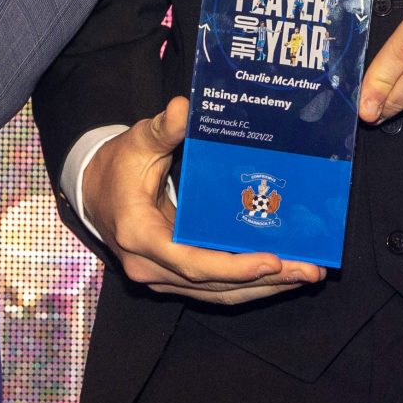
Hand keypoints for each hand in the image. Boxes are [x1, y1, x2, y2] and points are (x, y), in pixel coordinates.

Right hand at [80, 97, 324, 304]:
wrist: (93, 191)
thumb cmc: (119, 164)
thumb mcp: (138, 142)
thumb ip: (163, 128)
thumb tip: (184, 108)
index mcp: (140, 236)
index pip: (192, 262)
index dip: (233, 267)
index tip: (272, 261)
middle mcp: (150, 266)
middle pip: (214, 286)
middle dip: (265, 281)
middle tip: (309, 271)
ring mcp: (161, 278)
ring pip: (217, 295)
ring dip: (263, 288)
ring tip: (305, 274)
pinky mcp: (173, 278)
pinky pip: (213, 290)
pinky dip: (247, 284)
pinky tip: (279, 275)